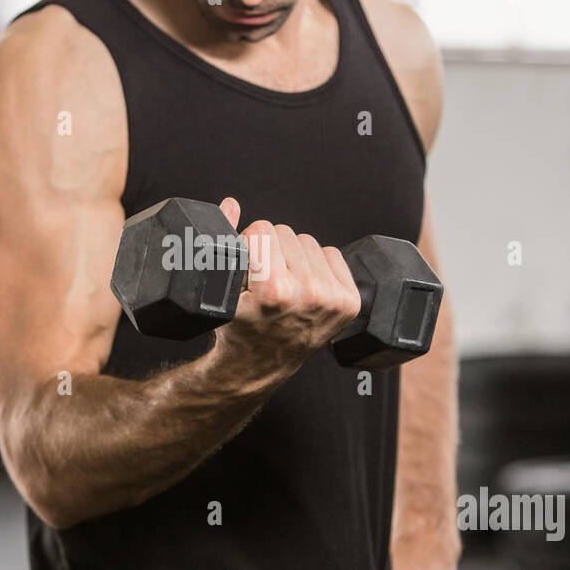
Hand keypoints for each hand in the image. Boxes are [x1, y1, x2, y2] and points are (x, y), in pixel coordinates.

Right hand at [215, 196, 359, 371]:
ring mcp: (332, 300)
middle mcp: (309, 295)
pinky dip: (315, 266)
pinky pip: (331, 254)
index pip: (262, 230)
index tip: (247, 268)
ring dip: (293, 257)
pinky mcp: (348, 302)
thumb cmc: (238, 326)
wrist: (260, 365)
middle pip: (285, 232)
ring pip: (308, 241)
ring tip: (282, 286)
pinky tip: (302, 288)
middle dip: (271, 251)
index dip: (249, 245)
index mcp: (275, 290)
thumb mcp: (221, 288)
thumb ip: (224, 240)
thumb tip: (232, 204)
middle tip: (264, 281)